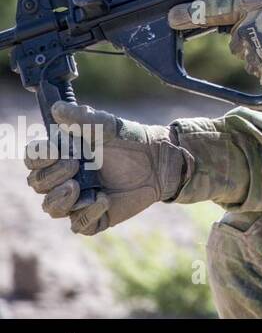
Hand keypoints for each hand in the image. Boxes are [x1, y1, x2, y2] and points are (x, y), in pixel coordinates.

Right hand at [24, 102, 190, 235]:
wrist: (158, 160)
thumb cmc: (128, 140)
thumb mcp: (107, 127)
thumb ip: (83, 118)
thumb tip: (57, 108)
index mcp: (61, 156)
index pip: (34, 160)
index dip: (38, 157)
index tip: (54, 150)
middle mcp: (63, 179)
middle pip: (38, 184)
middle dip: (52, 175)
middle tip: (75, 164)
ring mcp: (77, 200)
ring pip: (52, 208)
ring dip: (60, 199)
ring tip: (77, 186)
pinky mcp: (95, 217)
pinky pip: (79, 225)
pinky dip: (88, 214)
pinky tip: (104, 200)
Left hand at [169, 0, 261, 92]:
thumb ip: (229, 4)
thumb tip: (181, 14)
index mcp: (242, 24)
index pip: (217, 17)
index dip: (201, 16)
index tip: (172, 18)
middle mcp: (245, 47)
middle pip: (242, 41)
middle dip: (255, 34)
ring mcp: (259, 65)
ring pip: (256, 57)